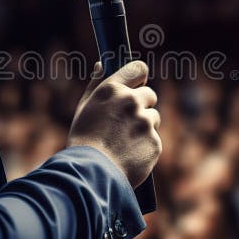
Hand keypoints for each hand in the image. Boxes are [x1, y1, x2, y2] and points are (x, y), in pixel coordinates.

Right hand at [68, 61, 161, 187]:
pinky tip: (129, 154)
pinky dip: (145, 146)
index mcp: (112, 90)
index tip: (138, 83)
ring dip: (144, 126)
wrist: (91, 174)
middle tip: (125, 122)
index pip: (138, 68)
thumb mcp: (84, 108)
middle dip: (141, 105)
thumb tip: (102, 64)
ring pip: (153, 118)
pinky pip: (154, 139)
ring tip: (124, 142)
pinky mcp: (155, 142)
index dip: (139, 76)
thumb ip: (96, 84)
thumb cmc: (83, 140)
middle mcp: (131, 102)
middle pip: (149, 94)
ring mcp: (145, 122)